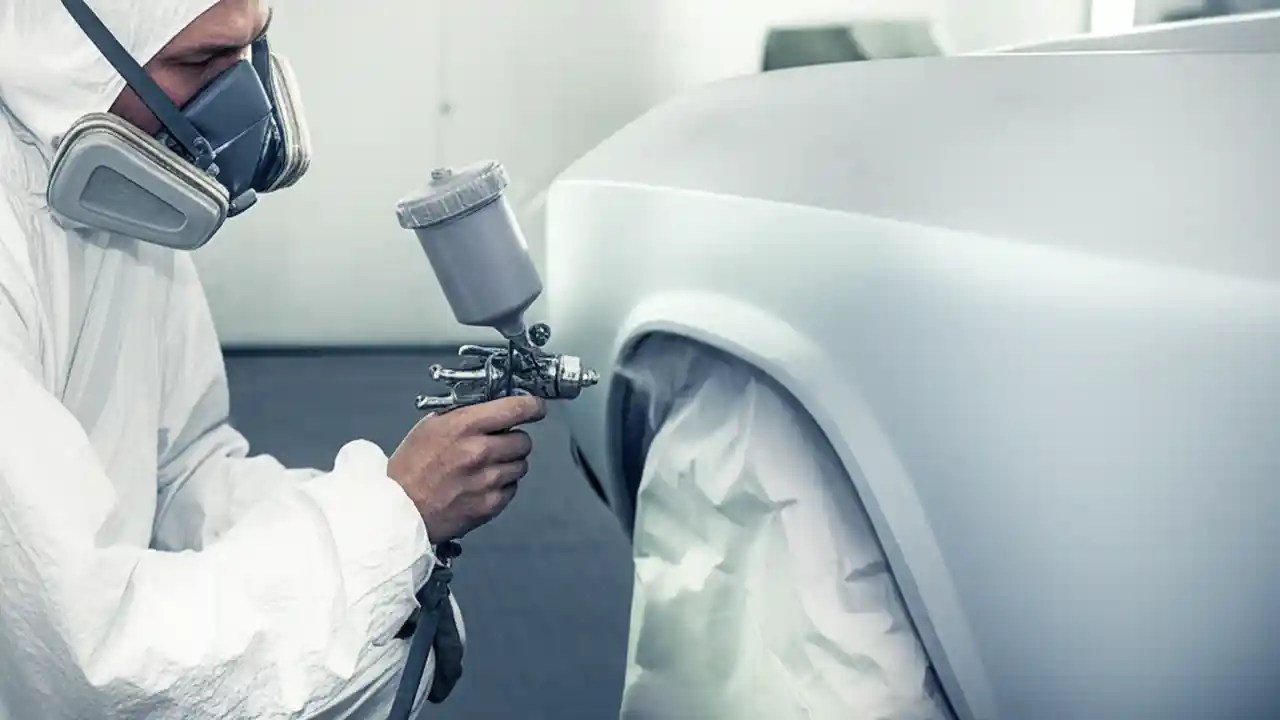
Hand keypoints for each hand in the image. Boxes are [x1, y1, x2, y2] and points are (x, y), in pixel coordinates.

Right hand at [387, 395, 546, 542]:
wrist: (398, 510)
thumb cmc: (410, 468)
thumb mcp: (431, 426)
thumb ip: (465, 415)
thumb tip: (492, 407)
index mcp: (464, 426)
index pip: (515, 408)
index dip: (532, 407)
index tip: (536, 408)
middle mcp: (480, 451)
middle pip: (524, 440)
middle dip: (514, 441)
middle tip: (498, 445)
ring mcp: (487, 480)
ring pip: (521, 465)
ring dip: (508, 464)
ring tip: (484, 468)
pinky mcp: (490, 505)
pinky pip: (512, 489)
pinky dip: (502, 486)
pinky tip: (480, 485)